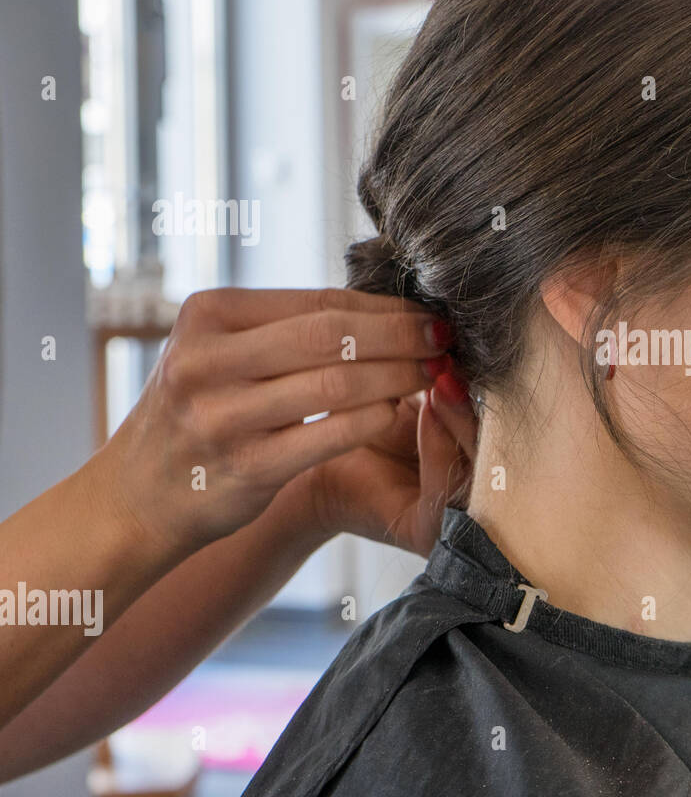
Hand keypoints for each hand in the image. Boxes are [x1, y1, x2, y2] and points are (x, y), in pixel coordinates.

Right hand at [90, 287, 450, 559]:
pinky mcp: (246, 467)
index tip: (427, 313)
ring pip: (336, 383)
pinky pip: (330, 435)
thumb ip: (287, 328)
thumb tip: (386, 309)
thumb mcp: (222, 352)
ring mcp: (223, 416)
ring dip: (397, 376)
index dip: (383, 307)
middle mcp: (206, 361)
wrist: (140, 494)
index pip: (318, 302)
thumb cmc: (201, 412)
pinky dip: (373, 419)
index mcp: (207, 316)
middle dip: (400, 335)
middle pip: (330, 335)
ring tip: (430, 374)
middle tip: (442, 339)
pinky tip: (397, 413)